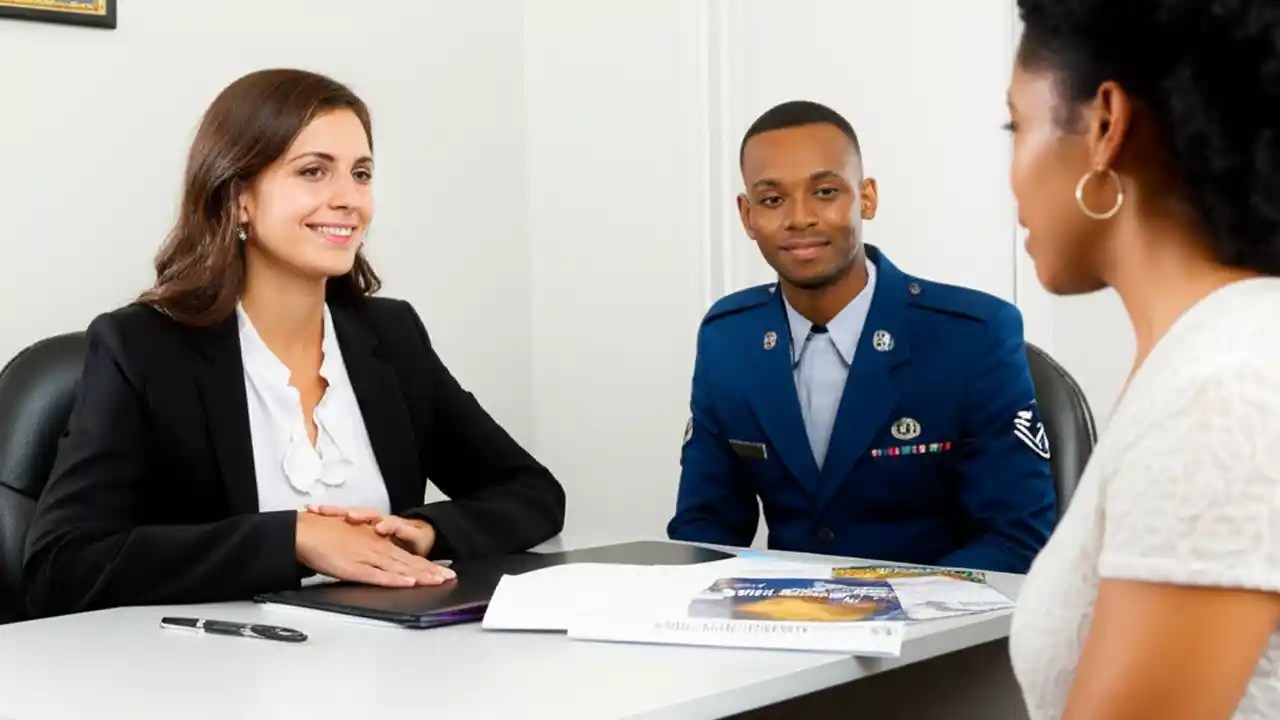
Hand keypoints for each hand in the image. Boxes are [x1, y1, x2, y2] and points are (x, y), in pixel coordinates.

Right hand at [294, 512, 454, 587]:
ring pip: (399, 567)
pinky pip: (378, 574)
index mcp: (375, 542)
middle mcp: (376, 547)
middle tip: (450, 577)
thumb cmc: (323, 534)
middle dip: (430, 570)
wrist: (303, 531)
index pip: (405, 555)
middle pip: (408, 561)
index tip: (442, 571)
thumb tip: (376, 562)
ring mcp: (366, 556)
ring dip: (420, 574)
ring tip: (438, 580)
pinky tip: (408, 582)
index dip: (425, 564)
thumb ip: (365, 551)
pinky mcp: (355, 567)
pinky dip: (394, 578)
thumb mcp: (350, 540)